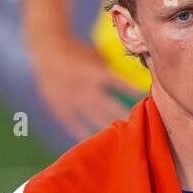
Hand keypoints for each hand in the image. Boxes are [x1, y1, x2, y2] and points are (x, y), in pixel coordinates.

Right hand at [28, 35, 144, 140]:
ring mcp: (73, 101)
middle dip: (124, 116)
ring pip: (95, 119)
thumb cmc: (77, 51)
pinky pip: (76, 126)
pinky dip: (87, 134)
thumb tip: (133, 75)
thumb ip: (111, 69)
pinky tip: (97, 141)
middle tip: (139, 125)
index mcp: (95, 72)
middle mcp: (85, 88)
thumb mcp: (96, 55)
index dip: (132, 91)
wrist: (46, 51)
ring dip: (109, 126)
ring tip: (123, 136)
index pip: (118, 83)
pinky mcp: (62, 109)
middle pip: (110, 107)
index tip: (145, 98)